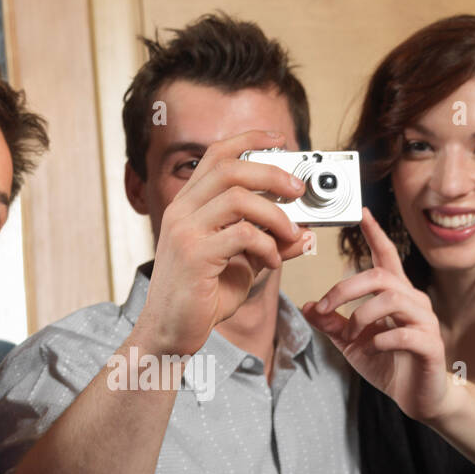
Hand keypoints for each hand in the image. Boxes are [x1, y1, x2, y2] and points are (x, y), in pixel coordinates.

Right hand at [137, 131, 312, 356]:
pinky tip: (273, 262)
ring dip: (276, 214)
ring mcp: (185, 232)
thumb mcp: (242, 265)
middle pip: (230, 169)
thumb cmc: (201, 298)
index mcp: (187, 206)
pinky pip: (242, 235)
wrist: (170, 333)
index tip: (280, 140)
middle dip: (272, 174)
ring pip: (239, 198)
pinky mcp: (194, 256)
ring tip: (291, 233)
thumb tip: (304, 232)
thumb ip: (269, 244)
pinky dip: (268, 245)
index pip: (216, 156)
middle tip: (298, 190)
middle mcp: (181, 212)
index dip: (249, 140)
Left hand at [302, 208, 455, 421]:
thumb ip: (332, 324)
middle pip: (380, 275)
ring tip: (352, 335)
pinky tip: (372, 348)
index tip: (363, 213)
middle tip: (326, 307)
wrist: (417, 397)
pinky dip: (382, 339)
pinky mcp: (430, 345)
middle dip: (346, 288)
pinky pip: (406, 333)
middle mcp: (413, 301)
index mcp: (395, 295)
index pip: (386, 257)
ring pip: (393, 299)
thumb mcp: (352, 343)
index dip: (376, 235)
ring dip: (362, 316)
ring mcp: (425, 322)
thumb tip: (309, 306)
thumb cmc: (388, 364)